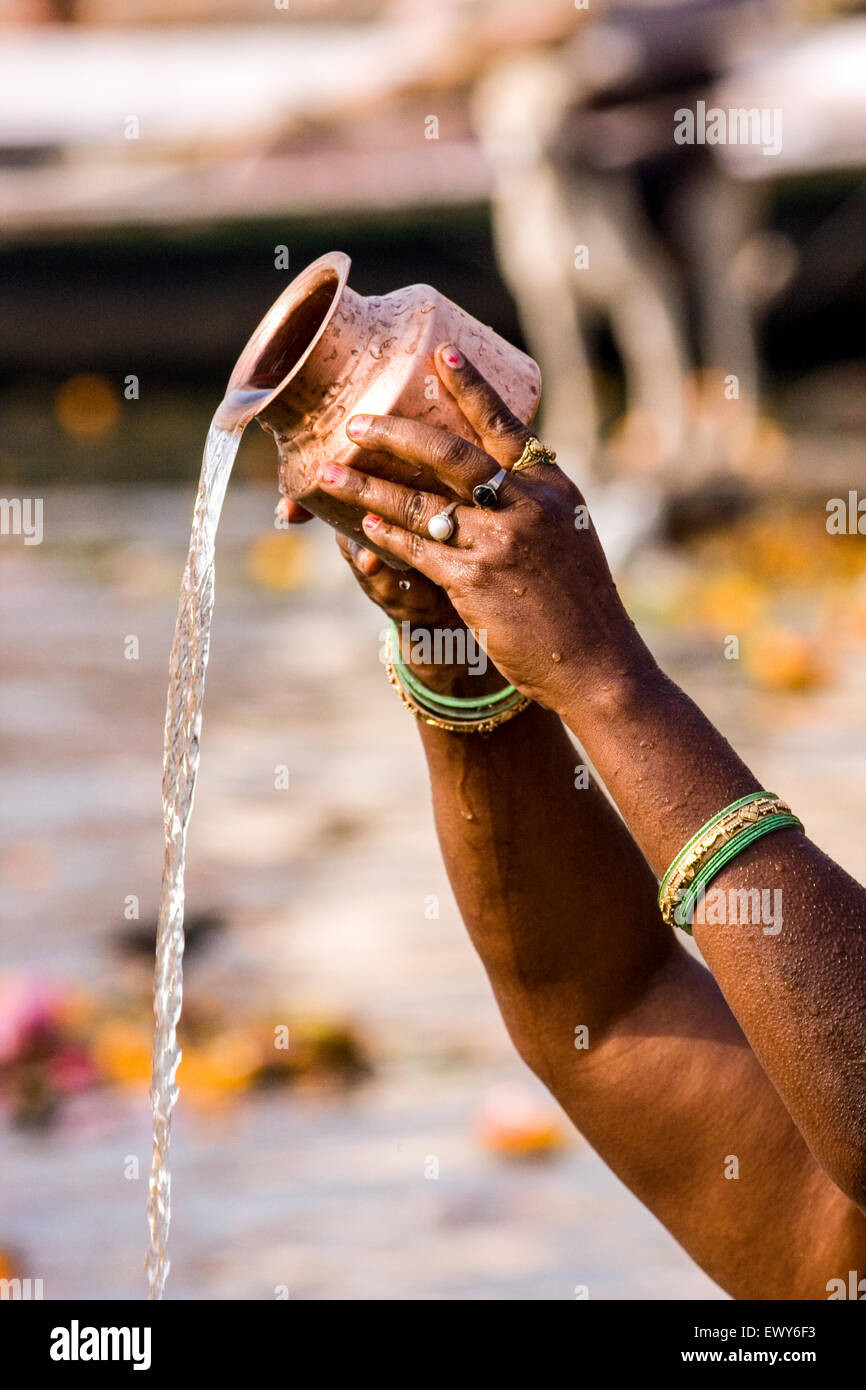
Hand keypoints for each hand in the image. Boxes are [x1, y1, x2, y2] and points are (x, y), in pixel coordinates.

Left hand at [314, 344, 647, 709]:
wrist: (595, 662)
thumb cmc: (580, 604)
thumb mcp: (568, 536)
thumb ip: (529, 504)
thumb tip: (488, 480)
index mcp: (552, 489)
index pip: (506, 426)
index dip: (472, 388)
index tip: (442, 354)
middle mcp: (526, 507)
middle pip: (450, 454)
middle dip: (397, 434)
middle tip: (357, 424)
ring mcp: (499, 543)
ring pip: (421, 504)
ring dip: (369, 488)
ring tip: (331, 475)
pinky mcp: (474, 583)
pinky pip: (418, 550)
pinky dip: (388, 534)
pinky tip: (362, 525)